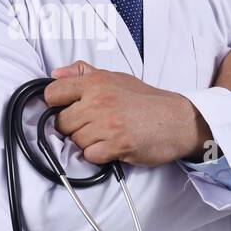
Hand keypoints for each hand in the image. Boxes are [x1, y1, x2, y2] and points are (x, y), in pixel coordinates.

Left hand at [44, 61, 211, 165]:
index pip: (53, 93)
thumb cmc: (146, 100)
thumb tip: (55, 74)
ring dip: (87, 142)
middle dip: (73, 127)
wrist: (177, 120)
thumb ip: (84, 74)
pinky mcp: (117, 145)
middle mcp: (99, 101)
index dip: (55, 105)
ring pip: (75, 141)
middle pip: (61, 122)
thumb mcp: (116, 78)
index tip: (65, 109)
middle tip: (92, 126)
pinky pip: (90, 156)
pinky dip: (98, 155)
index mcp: (96, 82)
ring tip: (106, 135)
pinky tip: (111, 146)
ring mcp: (107, 124)